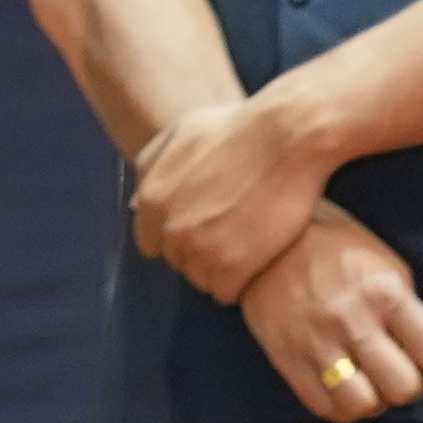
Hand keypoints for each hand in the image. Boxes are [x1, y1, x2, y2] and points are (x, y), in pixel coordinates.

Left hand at [133, 92, 336, 300]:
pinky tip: (256, 262)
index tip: (201, 229)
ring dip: (220, 270)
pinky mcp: (234, 266)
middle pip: (178, 262)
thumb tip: (137, 204)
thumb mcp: (179, 135)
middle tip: (229, 235)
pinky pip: (226, 293)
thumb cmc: (236, 128)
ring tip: (245, 248)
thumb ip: (152, 169)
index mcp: (152, 198)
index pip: (151, 243)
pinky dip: (240, 283)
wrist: (286, 136)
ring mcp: (201, 249)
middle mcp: (170, 228)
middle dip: (199, 252)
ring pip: (201, 280)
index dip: (176, 238)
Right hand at [237, 208, 422, 419]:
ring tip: (365, 380)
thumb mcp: (380, 261)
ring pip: (364, 404)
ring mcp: (316, 340)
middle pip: (404, 388)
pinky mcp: (286, 356)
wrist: (263, 239)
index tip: (419, 349)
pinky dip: (340, 405)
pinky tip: (340, 384)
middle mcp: (351, 318)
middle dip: (405, 383)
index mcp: (382, 290)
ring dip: (371, 398)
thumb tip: (415, 351)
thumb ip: (404, 306)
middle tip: (392, 369)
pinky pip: (325, 407)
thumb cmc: (330, 247)